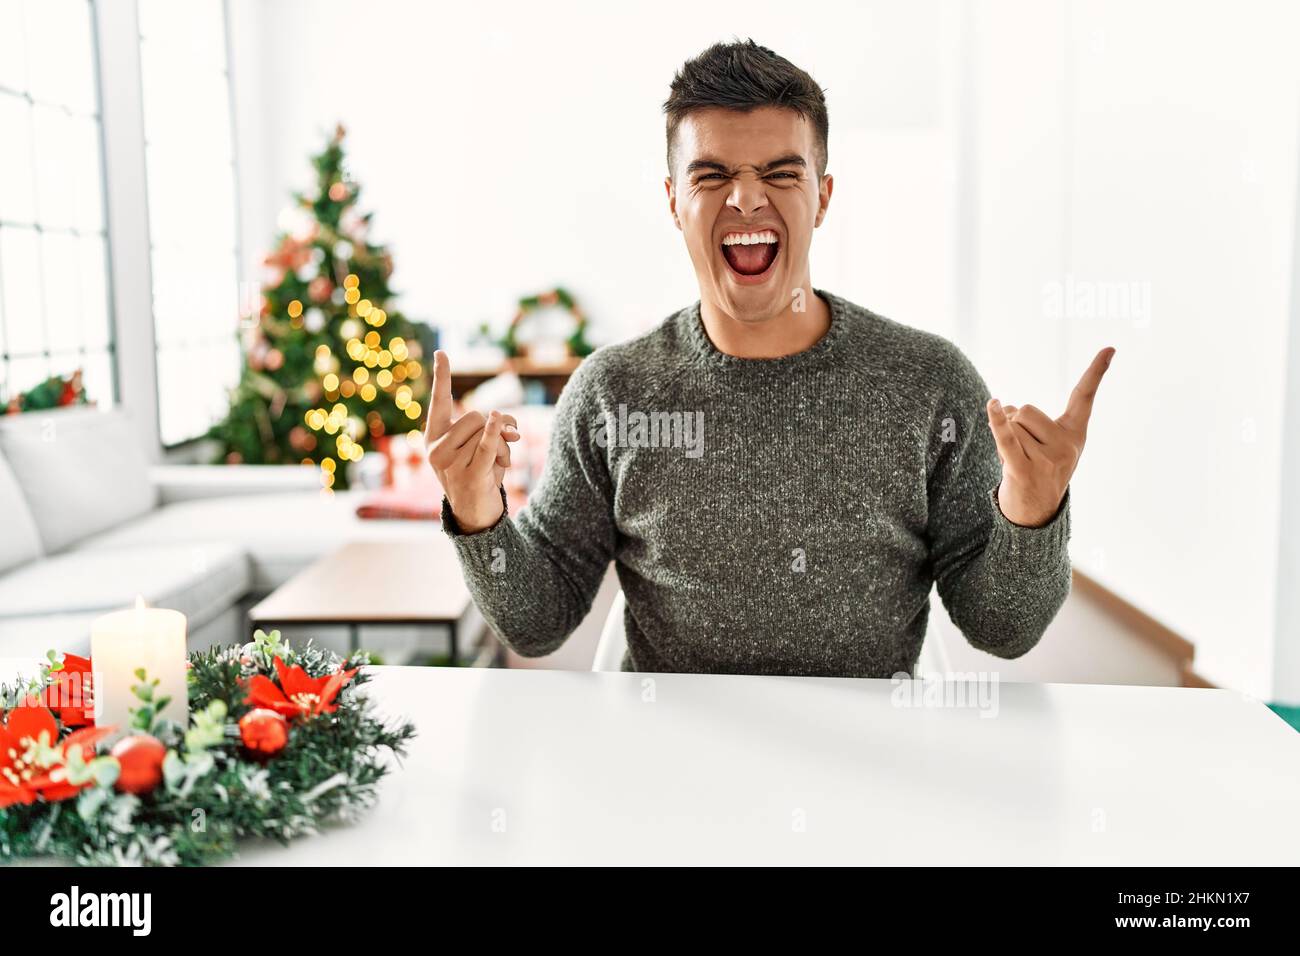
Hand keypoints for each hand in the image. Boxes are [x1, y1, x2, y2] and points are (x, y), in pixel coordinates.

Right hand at [424, 350, 520, 532]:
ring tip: (495, 466)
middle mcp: (435, 448)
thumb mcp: (479, 446)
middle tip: (502, 446)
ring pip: (486, 433)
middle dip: (496, 427)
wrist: (474, 514)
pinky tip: (500, 421)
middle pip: (475, 417)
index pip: (439, 401)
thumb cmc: (477, 473)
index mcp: (433, 437)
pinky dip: (495, 434)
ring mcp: (449, 464)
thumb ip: (490, 429)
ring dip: (503, 447)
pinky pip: (486, 447)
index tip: (441, 352)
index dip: (442, 376)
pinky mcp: (468, 475)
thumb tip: (508, 426)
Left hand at [985, 347, 1114, 526]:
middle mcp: (1066, 446)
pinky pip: (1007, 439)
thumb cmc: (1037, 471)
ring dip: (1004, 439)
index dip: (1096, 372)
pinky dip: (997, 422)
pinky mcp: (1024, 471)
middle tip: (1022, 449)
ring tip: (1014, 460)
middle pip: (1027, 410)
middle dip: (1015, 423)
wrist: (1035, 516)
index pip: (1085, 397)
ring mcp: (1047, 460)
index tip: (1110, 348)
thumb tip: (1001, 406)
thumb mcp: (1044, 444)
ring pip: (1012, 425)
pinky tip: (992, 404)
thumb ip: (1028, 421)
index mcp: (1075, 435)